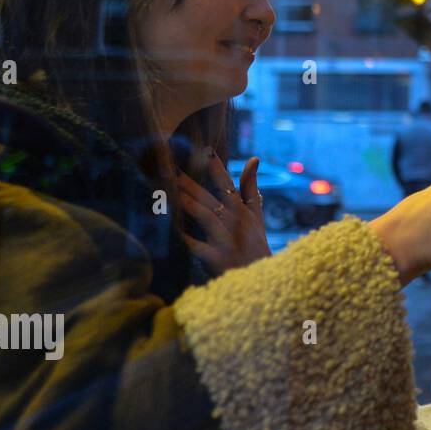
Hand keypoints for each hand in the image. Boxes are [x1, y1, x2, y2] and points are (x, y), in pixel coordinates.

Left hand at [180, 155, 271, 274]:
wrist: (263, 279)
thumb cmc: (256, 245)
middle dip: (190, 183)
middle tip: (170, 168)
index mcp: (243, 211)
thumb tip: (253, 158)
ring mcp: (227, 240)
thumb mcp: (257, 215)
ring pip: (205, 216)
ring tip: (167, 190)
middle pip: (209, 198)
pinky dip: (185, 237)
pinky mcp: (218, 259)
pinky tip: (170, 227)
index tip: (204, 150)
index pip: (229, 184)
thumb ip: (251, 187)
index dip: (217, 168)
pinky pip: (198, 246)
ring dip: (187, 202)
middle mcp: (235, 222)